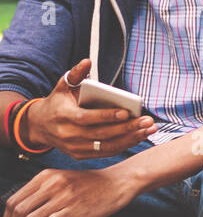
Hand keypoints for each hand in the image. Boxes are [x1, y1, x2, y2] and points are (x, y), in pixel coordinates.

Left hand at [3, 164, 139, 216]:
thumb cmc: (92, 185)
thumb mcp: (63, 180)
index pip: (13, 199)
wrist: (117, 183)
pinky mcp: (72, 209)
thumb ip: (44, 190)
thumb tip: (24, 210)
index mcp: (45, 177)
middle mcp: (50, 185)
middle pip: (17, 210)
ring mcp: (61, 197)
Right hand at [25, 60, 155, 157]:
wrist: (39, 126)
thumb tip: (87, 61)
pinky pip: (105, 152)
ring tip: (148, 130)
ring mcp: (74, 147)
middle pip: (102, 134)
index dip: (107, 116)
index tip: (126, 112)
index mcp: (64, 116)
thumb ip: (75, 74)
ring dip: (130, 139)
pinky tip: (138, 138)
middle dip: (127, 128)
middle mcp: (68, 134)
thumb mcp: (62, 86)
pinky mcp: (80, 155)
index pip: (87, 118)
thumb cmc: (57, 103)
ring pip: (106, 146)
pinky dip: (123, 146)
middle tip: (147, 121)